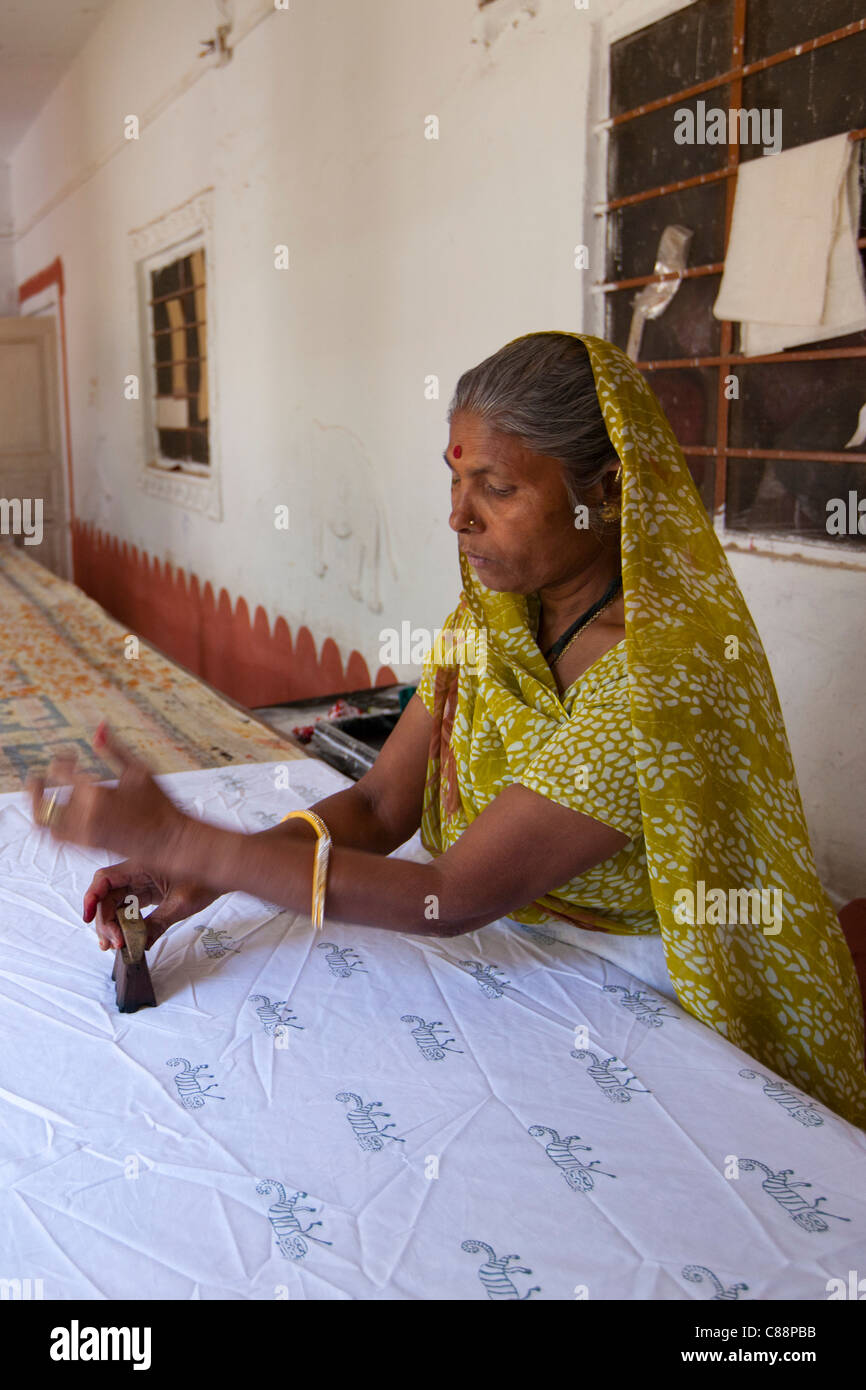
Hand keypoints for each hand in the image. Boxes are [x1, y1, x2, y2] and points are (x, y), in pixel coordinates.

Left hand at [27, 721, 189, 867]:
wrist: (167, 839)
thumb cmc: (158, 803)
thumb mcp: (139, 770)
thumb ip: (115, 748)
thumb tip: (98, 728)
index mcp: (96, 793)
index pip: (60, 772)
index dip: (62, 759)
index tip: (71, 755)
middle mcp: (85, 816)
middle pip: (43, 801)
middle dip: (35, 787)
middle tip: (38, 778)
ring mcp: (84, 834)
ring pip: (45, 822)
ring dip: (40, 806)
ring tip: (44, 794)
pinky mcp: (87, 846)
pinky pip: (57, 837)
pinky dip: (51, 823)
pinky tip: (60, 811)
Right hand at [83, 861, 217, 950]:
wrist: (223, 870)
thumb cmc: (206, 876)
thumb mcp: (181, 902)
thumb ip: (157, 923)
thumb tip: (139, 944)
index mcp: (140, 865)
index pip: (104, 879)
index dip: (91, 898)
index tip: (88, 918)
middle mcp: (136, 872)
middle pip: (107, 897)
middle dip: (105, 921)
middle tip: (114, 944)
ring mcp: (141, 882)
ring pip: (116, 904)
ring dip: (113, 925)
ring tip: (117, 946)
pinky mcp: (148, 891)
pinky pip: (129, 907)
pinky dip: (126, 923)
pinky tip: (127, 939)